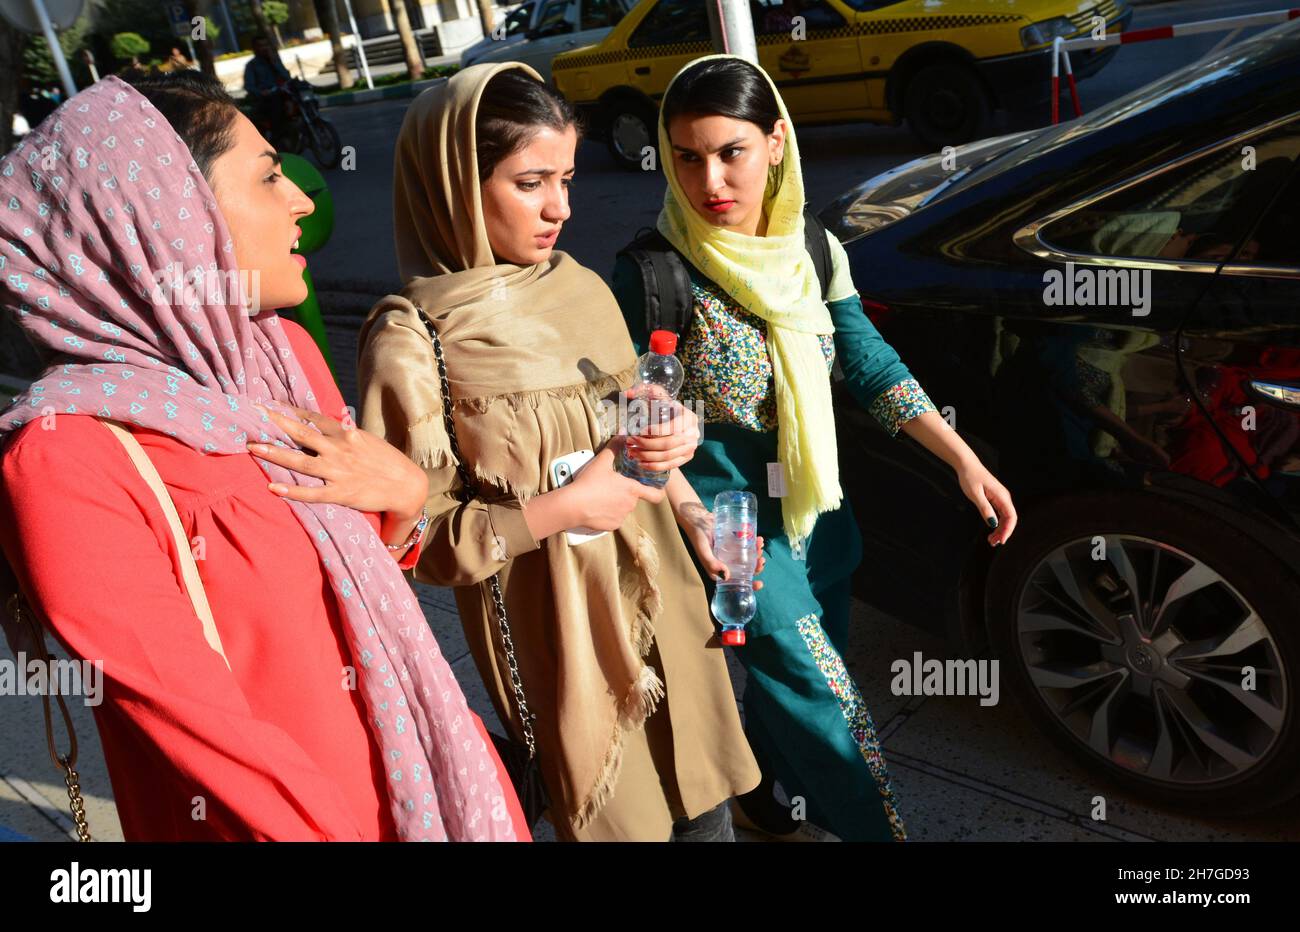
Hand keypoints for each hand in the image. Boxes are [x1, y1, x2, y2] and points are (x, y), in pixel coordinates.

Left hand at [246, 403, 427, 519]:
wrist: (407, 486)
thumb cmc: (387, 462)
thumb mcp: (367, 439)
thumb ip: (347, 432)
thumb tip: (332, 421)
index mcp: (346, 434)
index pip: (313, 419)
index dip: (289, 412)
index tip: (268, 405)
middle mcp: (339, 449)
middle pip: (301, 434)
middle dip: (275, 425)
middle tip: (251, 416)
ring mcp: (339, 472)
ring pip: (301, 461)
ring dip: (276, 454)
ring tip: (253, 448)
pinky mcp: (341, 493)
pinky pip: (312, 493)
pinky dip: (292, 491)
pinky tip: (274, 488)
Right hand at [565, 447, 665, 530]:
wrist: (573, 505)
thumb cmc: (589, 483)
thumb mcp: (602, 462)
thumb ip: (614, 447)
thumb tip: (621, 435)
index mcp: (632, 490)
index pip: (655, 495)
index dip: (658, 492)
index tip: (657, 490)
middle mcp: (630, 504)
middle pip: (633, 498)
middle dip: (625, 493)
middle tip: (611, 487)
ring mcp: (622, 516)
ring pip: (623, 509)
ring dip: (616, 503)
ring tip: (601, 496)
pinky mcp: (612, 526)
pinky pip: (614, 519)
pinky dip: (608, 514)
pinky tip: (597, 507)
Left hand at [622, 386, 700, 472]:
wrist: (675, 419)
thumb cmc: (663, 406)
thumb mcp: (656, 394)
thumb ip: (643, 389)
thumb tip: (627, 394)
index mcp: (688, 417)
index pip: (671, 427)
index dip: (653, 431)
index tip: (636, 431)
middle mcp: (693, 433)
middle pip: (667, 444)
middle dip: (645, 445)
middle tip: (629, 442)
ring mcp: (691, 447)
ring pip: (667, 456)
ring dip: (646, 456)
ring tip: (631, 452)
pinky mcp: (686, 458)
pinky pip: (669, 465)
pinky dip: (654, 466)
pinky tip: (640, 462)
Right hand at [675, 501, 765, 588]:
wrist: (698, 517)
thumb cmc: (698, 537)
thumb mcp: (703, 552)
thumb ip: (712, 564)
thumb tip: (727, 576)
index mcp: (719, 570)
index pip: (735, 581)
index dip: (749, 584)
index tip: (760, 583)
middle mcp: (727, 563)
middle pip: (745, 569)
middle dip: (756, 566)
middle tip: (761, 559)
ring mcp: (732, 552)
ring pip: (748, 557)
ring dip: (757, 553)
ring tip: (760, 545)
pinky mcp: (735, 541)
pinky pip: (747, 544)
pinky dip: (754, 543)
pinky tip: (758, 538)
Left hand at [956, 459, 1017, 546]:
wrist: (967, 465)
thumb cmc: (970, 477)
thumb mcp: (975, 494)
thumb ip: (985, 508)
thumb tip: (993, 524)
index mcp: (1002, 496)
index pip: (1011, 517)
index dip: (1008, 530)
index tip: (1001, 540)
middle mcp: (1004, 497)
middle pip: (1010, 519)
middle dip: (1003, 532)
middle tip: (993, 543)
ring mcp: (1001, 498)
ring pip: (1005, 518)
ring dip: (1000, 530)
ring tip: (991, 540)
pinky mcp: (996, 498)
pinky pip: (1000, 514)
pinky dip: (997, 523)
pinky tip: (992, 530)